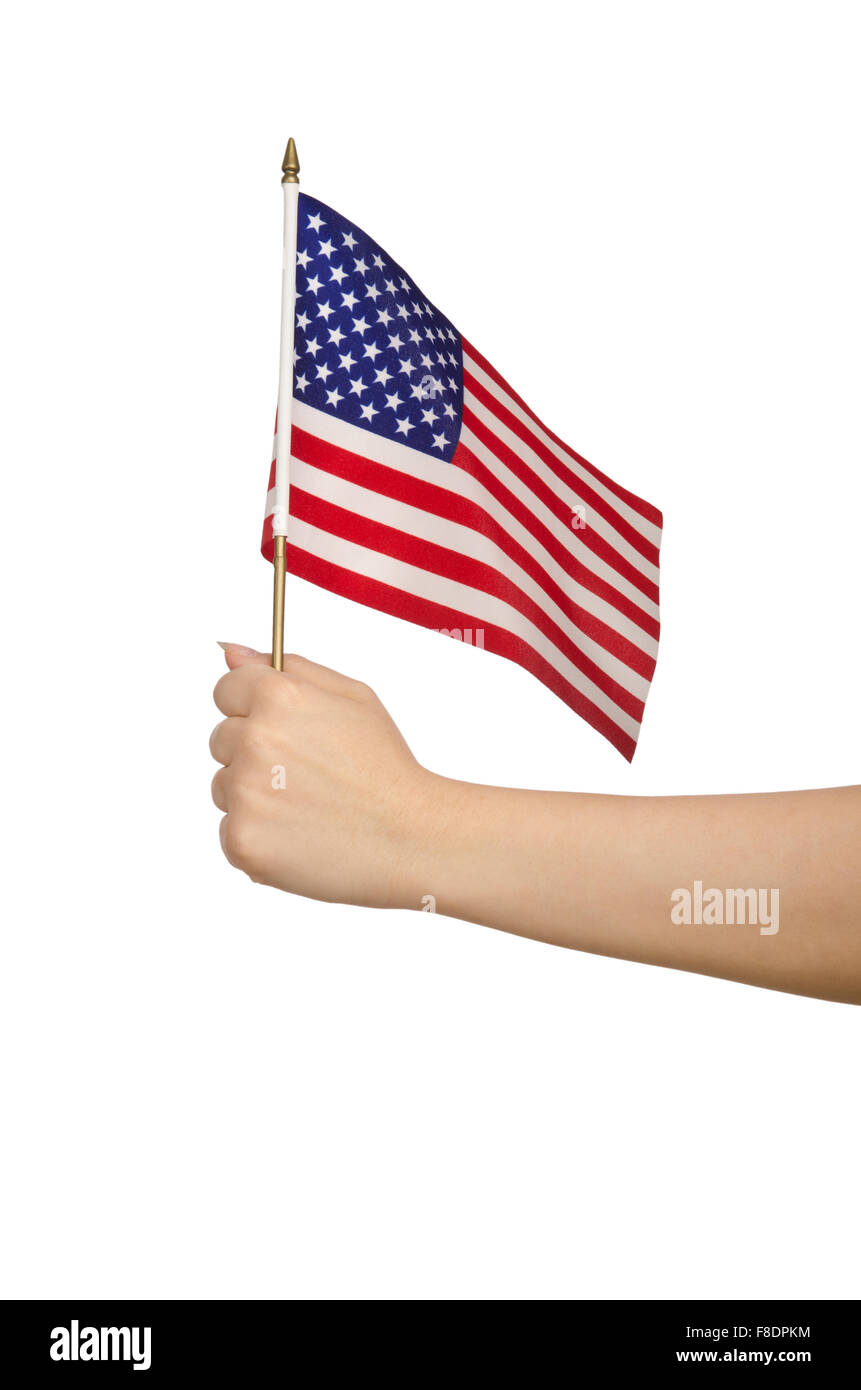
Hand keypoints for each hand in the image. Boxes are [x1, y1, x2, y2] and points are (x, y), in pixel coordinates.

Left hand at [210, 646, 438, 906]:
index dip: (255, 709)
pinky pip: (229, 830)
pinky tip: (299, 835)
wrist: (410, 837)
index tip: (284, 731)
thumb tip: (230, 652)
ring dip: (253, 795)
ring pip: (223, 786)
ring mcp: (245, 792)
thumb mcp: (353, 697)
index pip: (226, 690)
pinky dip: (257, 835)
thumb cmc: (384, 766)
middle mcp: (255, 739)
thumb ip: (289, 667)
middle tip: (306, 774)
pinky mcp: (242, 839)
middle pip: (220, 739)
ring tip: (306, 807)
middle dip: (253, 753)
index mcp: (278, 696)